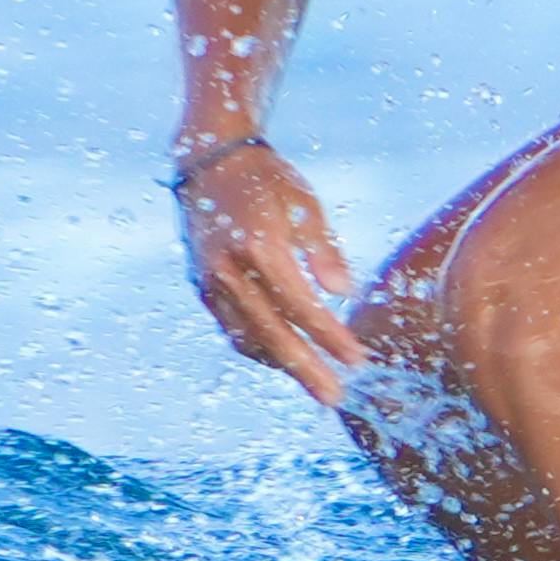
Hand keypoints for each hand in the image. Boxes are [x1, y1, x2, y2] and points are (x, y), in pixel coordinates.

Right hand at [175, 139, 361, 402]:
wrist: (207, 162)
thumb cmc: (267, 180)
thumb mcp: (304, 204)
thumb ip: (324, 250)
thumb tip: (344, 292)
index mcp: (258, 246)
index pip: (300, 306)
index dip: (329, 338)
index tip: (357, 361)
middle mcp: (228, 270)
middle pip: (271, 333)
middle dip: (305, 369)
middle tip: (334, 398)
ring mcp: (210, 281)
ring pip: (247, 337)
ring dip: (281, 364)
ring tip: (317, 382)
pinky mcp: (202, 286)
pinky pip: (232, 328)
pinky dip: (259, 347)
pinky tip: (284, 358)